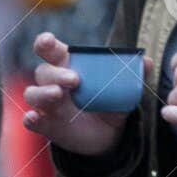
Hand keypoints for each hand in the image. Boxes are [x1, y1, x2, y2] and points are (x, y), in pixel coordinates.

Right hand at [23, 32, 144, 156]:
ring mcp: (47, 104)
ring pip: (32, 94)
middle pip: (43, 71)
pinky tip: (34, 118)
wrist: (107, 136)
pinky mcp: (46, 124)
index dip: (45, 43)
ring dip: (42, 93)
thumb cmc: (108, 103)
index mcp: (68, 66)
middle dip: (56, 73)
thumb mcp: (122, 90)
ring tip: (57, 95)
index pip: (50, 50)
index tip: (49, 41)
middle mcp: (53, 83)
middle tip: (75, 79)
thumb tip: (146, 62)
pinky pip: (31, 120)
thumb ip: (132, 75)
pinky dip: (30, 118)